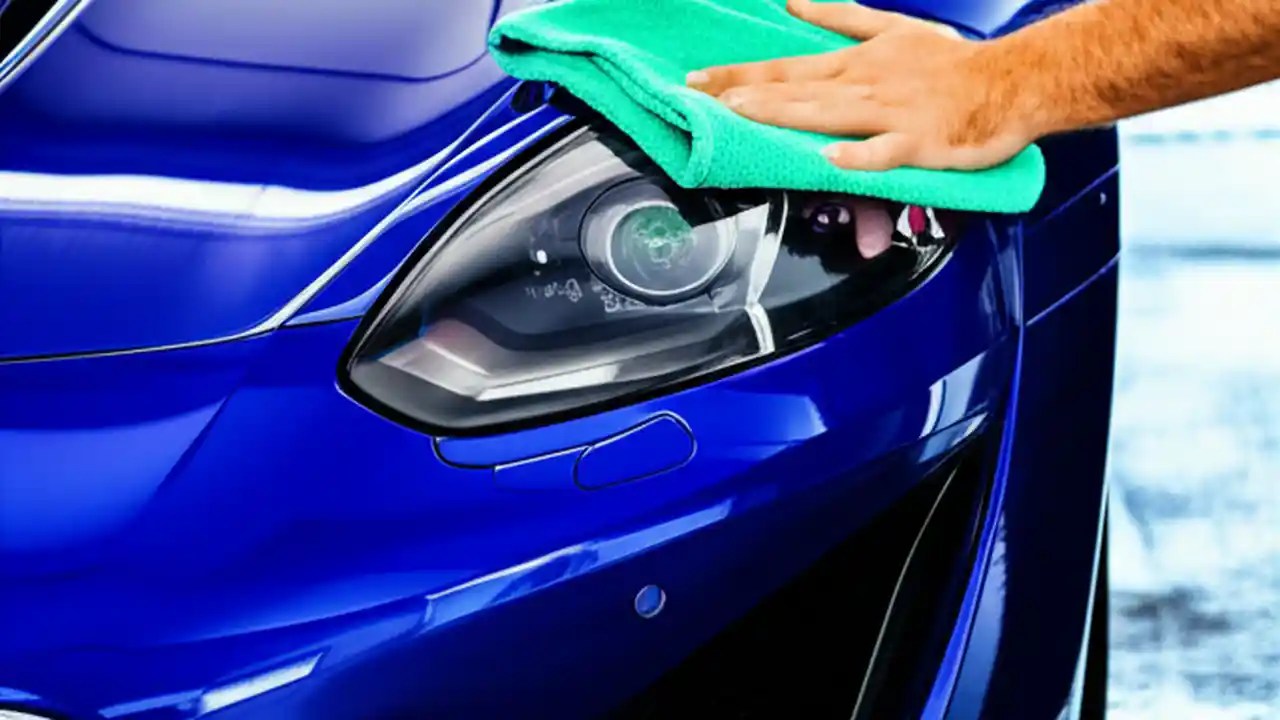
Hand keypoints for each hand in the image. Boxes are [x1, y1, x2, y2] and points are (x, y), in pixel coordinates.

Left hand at [686, 0, 1037, 170]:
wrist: (1012, 81)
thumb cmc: (953, 63)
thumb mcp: (893, 28)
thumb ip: (842, 18)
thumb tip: (795, 3)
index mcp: (858, 63)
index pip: (789, 68)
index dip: (743, 74)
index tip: (700, 80)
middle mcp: (866, 85)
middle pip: (798, 90)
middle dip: (749, 93)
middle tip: (703, 98)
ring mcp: (892, 115)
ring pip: (830, 114)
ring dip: (786, 113)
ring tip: (746, 114)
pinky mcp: (919, 143)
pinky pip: (886, 151)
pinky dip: (860, 155)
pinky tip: (831, 159)